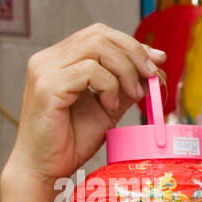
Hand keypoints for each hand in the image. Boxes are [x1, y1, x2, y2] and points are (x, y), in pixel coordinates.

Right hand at [4, 24, 166, 184]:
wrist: (46, 168)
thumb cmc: (72, 140)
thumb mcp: (108, 107)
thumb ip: (126, 85)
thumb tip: (154, 66)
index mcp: (60, 59)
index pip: (99, 34)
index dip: (131, 43)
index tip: (157, 61)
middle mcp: (48, 58)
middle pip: (100, 35)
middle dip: (134, 53)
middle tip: (151, 76)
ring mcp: (45, 70)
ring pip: (97, 48)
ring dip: (125, 70)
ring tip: (132, 95)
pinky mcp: (47, 86)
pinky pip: (90, 71)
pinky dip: (110, 86)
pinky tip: (110, 107)